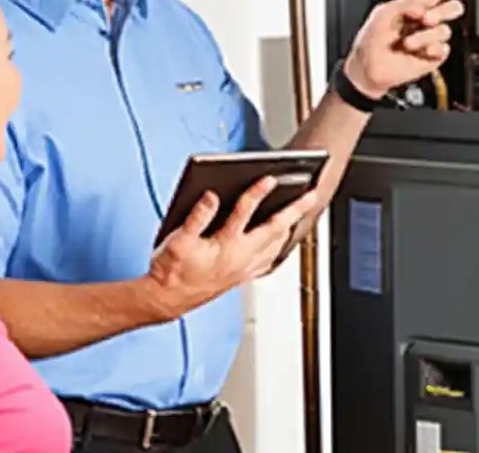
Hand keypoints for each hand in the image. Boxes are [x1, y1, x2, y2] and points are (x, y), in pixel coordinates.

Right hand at [148, 177, 318, 315]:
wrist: (167, 300)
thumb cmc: (171, 271)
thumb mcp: (177, 240)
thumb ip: (197, 217)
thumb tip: (211, 197)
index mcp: (225, 246)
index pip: (245, 213)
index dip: (258, 193)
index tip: (270, 178)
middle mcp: (240, 259)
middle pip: (274, 230)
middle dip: (294, 211)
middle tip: (311, 196)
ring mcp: (244, 270)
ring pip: (276, 247)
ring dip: (290, 229)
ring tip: (300, 214)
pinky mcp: (241, 278)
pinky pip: (268, 262)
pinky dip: (278, 249)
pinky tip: (280, 243)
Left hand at [342, 0, 478, 97]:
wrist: (369, 69)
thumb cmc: (371, 40)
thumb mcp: (384, 13)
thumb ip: (406, 4)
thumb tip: (423, 7)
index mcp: (416, 4)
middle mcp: (427, 19)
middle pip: (452, 7)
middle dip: (441, 11)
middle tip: (424, 19)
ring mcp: (431, 38)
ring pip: (445, 29)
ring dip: (424, 35)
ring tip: (407, 43)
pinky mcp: (433, 56)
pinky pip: (443, 48)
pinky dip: (429, 49)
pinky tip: (416, 52)